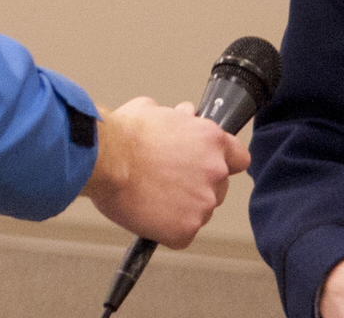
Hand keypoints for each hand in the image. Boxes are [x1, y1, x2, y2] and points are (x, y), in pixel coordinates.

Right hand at [79, 96, 251, 247]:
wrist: (105, 159)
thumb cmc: (124, 134)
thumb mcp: (154, 110)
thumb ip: (178, 117)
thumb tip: (184, 115)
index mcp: (213, 140)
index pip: (238, 158)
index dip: (222, 162)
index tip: (207, 165)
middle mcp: (215, 171)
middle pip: (218, 188)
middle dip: (198, 186)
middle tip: (169, 182)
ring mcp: (203, 203)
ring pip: (200, 212)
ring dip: (182, 208)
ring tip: (152, 197)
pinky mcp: (186, 229)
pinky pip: (182, 235)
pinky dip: (167, 230)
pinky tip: (149, 215)